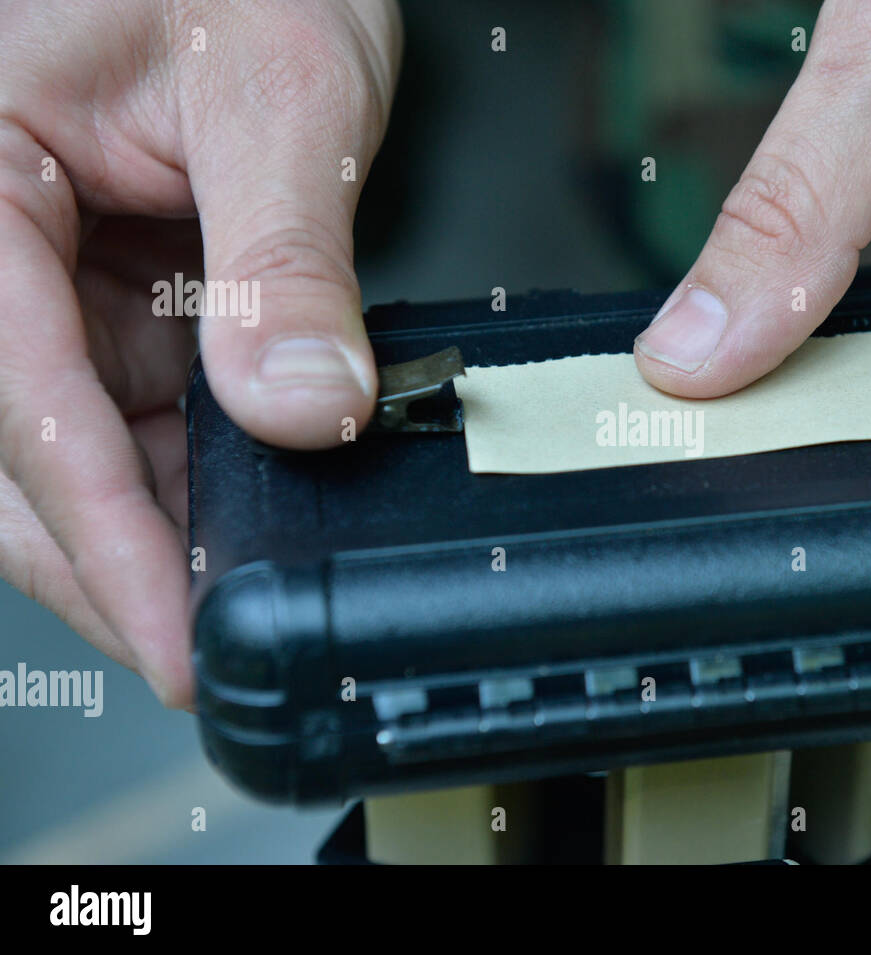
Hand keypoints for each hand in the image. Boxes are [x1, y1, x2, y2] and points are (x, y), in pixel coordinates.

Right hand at [0, 0, 400, 706]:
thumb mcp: (280, 99)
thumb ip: (283, 260)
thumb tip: (301, 405)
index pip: (20, 401)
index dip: (104, 538)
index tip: (170, 636)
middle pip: (21, 455)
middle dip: (115, 564)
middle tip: (205, 648)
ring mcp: (36, 280)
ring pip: (68, 450)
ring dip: (152, 529)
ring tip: (234, 584)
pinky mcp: (92, 299)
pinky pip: (120, 413)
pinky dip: (182, 473)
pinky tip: (240, 503)